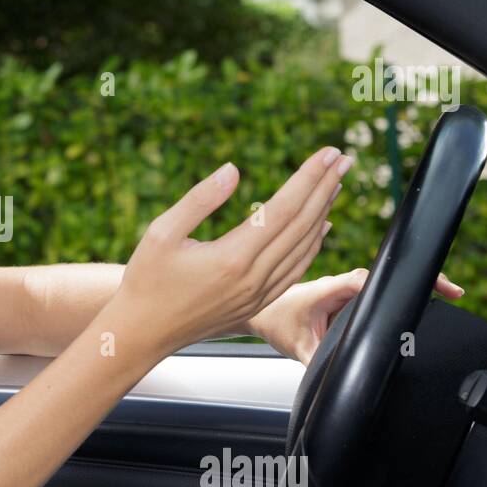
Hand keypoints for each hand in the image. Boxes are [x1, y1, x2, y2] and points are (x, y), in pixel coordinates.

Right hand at [113, 145, 352, 357]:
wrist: (142, 333)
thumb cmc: (146, 281)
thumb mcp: (162, 232)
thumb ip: (200, 199)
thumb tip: (233, 170)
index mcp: (232, 258)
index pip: (284, 209)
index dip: (309, 177)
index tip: (328, 153)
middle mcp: (253, 278)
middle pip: (303, 225)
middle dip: (326, 187)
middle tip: (344, 158)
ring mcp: (258, 294)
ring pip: (305, 248)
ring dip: (324, 212)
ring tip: (336, 184)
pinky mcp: (257, 303)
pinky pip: (296, 269)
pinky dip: (314, 244)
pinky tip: (322, 226)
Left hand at [246, 267, 465, 365]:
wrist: (258, 311)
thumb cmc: (273, 321)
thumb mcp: (297, 348)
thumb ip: (318, 362)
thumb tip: (336, 382)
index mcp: (329, 288)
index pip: (368, 280)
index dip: (397, 283)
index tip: (426, 287)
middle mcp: (340, 285)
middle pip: (385, 279)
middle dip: (418, 282)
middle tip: (453, 291)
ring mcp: (346, 290)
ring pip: (383, 286)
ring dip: (409, 289)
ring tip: (446, 294)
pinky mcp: (348, 297)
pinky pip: (375, 295)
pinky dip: (395, 298)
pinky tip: (420, 303)